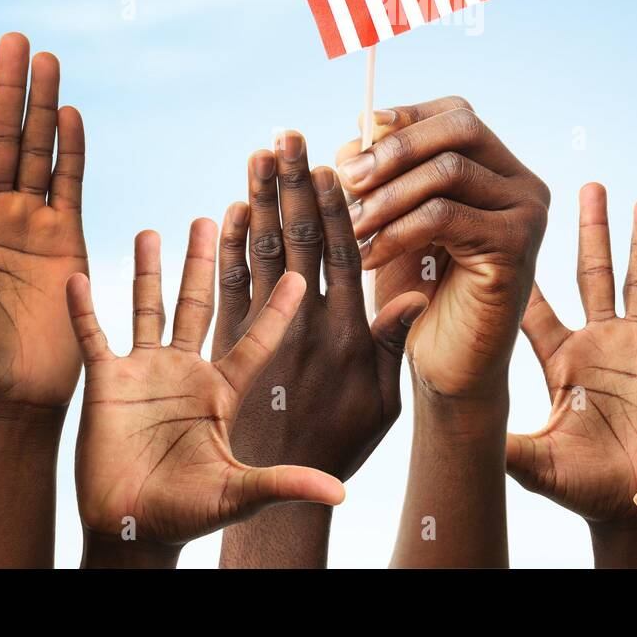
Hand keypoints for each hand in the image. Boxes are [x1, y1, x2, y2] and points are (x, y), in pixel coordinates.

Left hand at [0, 32, 87, 409]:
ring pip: (37, 153)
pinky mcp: (66, 239)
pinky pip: (69, 185)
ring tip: (48, 61)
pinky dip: (71, 150)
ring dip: (42, 107)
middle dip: (8, 92)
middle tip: (16, 41)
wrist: (13, 397)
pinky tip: (71, 115)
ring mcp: (30, 225)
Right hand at [69, 226, 344, 554]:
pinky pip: (94, 338)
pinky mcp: (107, 385)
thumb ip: (284, 484)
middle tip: (216, 214)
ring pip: (150, 308)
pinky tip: (76, 277)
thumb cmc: (189, 515)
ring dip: (149, 271)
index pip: (257, 339)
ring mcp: (146, 374)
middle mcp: (187, 371)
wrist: (131, 531)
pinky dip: (84, 309)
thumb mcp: (239, 495)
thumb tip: (340, 492)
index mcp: (224, 390)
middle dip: (207, 262)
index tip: (299, 270)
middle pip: (201, 304)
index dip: (277, 308)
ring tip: (152, 231)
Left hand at [212, 134, 426, 478]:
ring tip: (257, 155)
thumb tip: (414, 293)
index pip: (341, 256)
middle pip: (297, 242)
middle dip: (294, 185)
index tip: (334, 162)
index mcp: (345, 335)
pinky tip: (228, 210)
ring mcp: (259, 334)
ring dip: (259, 202)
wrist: (270, 500)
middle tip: (287, 136)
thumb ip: (393, 347)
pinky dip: (226, 248)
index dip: (337, 207)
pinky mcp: (222, 349)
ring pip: (259, 257)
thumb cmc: (338, 447)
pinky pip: (222, 290)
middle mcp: (301, 326)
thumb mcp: (381, 406)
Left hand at [336, 97, 549, 401]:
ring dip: (387, 195)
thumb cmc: (415, 289)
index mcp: (497, 166)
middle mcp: (521, 181)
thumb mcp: (392, 219)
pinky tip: (369, 256)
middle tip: (346, 179)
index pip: (454, 113)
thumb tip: (357, 131)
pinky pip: (446, 216)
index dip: (402, 119)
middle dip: (394, 148)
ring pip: (449, 170)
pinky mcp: (518, 246)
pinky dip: (397, 230)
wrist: (447, 366)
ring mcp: (527, 211)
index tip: (352, 144)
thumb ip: (381, 175)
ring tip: (349, 226)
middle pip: (460, 127)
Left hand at [506, 184, 636, 527]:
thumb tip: (460, 432)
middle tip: (591, 184)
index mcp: (561, 357)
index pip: (536, 303)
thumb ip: (508, 447)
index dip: (524, 267)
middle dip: (593, 229)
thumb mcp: (541, 464)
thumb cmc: (583, 487)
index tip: (506, 223)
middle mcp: (599, 341)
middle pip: (593, 272)